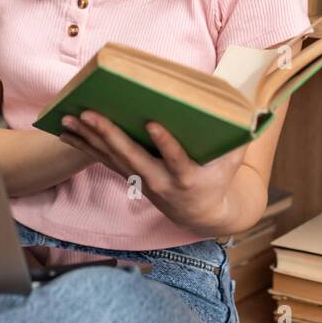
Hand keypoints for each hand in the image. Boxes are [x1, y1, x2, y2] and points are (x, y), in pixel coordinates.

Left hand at [58, 111, 244, 234]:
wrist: (204, 214)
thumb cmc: (219, 178)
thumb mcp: (233, 161)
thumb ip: (240, 136)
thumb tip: (256, 108)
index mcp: (188, 177)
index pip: (176, 159)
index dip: (166, 144)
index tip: (154, 124)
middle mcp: (161, 181)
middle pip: (132, 157)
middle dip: (110, 135)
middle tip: (90, 114)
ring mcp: (142, 180)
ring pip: (112, 158)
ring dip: (88, 139)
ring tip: (69, 118)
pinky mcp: (131, 177)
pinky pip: (104, 160)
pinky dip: (84, 146)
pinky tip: (66, 132)